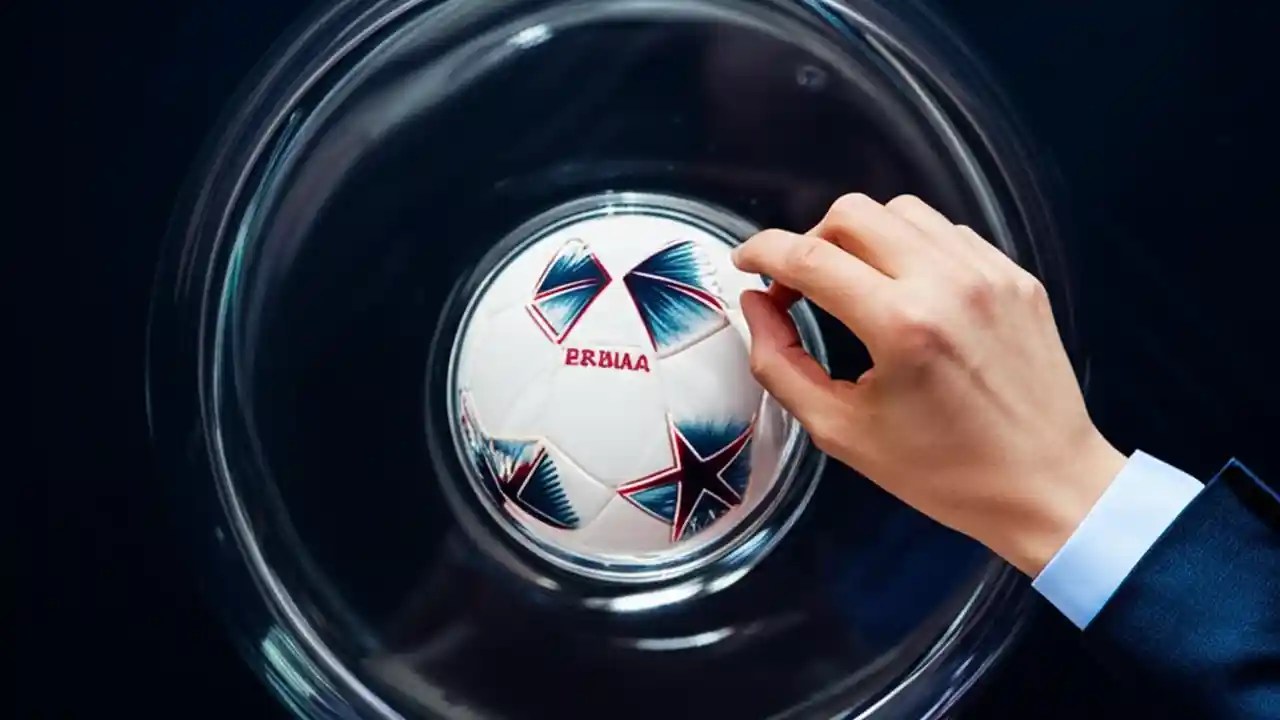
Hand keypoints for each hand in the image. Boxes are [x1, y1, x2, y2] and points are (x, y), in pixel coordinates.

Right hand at [732, 194, 1126, 575]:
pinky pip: (947, 233)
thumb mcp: (841, 431)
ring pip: (901, 211)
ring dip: (861, 239)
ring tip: (855, 287)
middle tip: (801, 286)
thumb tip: (756, 308)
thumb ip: (781, 364)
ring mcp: (988, 274)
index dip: (763, 252)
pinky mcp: (1015, 277)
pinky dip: (911, 249)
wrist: (1046, 484)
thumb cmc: (945, 473)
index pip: (810, 257)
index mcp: (901, 327)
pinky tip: (906, 292)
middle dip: (810, 241)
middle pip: (852, 213)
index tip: (747, 263)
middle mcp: (947, 284)